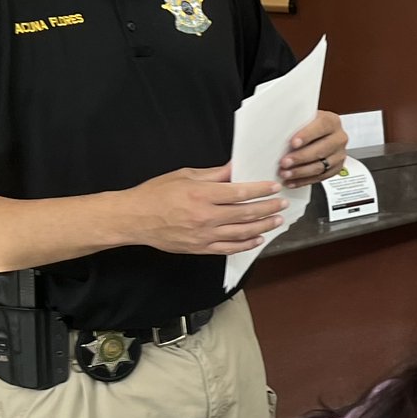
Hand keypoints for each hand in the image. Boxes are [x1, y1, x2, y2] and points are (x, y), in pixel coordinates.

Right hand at [120, 165, 287, 255]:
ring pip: (241, 232)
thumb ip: (213, 175)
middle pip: (245, 213)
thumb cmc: (156, 193)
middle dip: (267, 208)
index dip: (260, 190)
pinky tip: (258, 238)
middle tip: (282, 204)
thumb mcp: (184, 176)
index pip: (239, 192)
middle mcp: (205, 216)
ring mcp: (203, 235)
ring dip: (263, 226)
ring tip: (277, 220)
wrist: (134, 219)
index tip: (274, 187)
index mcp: (201, 194)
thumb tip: (236, 168)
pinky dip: (246, 244)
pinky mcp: (200, 248)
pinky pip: (229, 248)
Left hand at [279, 111, 347, 187]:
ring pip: (320, 166)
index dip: (307, 135)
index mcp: (332, 121)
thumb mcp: (303, 119)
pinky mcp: (336, 169)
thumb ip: (295, 123)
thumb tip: (277, 128)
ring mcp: (339, 155)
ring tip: (286, 173)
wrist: (317, 135)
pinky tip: (292, 181)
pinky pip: (320, 178)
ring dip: (300, 172)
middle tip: (284, 162)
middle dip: (300, 157)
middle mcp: (339, 138)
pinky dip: (304, 181)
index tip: (293, 143)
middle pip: (321, 149)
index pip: (321, 126)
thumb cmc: (307, 126)